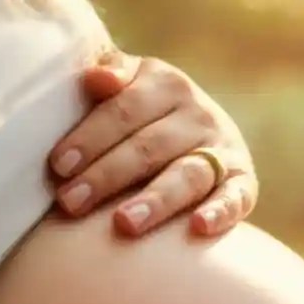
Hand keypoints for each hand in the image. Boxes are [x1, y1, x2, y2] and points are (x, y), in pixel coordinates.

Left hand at [49, 52, 257, 237]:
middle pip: (151, 146)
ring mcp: (224, 149)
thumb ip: (108, 76)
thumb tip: (97, 79)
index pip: (124, 110)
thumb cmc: (142, 113)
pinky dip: (220, 211)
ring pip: (188, 175)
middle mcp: (200, 114)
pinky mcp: (244, 182)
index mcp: (167, 84)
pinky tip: (198, 227)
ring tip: (124, 224)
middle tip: (72, 203)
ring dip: (156, 200)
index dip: (90, 138)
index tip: (59, 166)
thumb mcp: (127, 84)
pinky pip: (235, 198)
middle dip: (108, 175)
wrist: (201, 132)